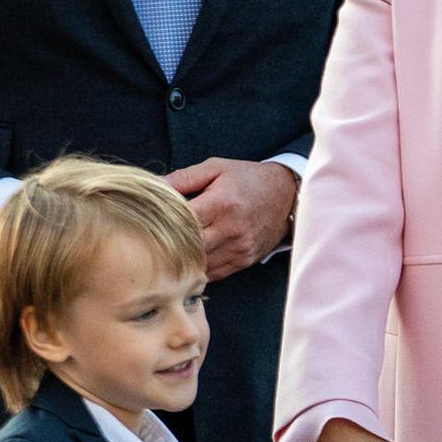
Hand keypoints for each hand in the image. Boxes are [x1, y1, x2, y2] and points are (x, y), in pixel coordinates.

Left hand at [165, 157, 295, 278]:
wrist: (286, 195)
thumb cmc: (248, 179)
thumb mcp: (216, 168)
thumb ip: (184, 177)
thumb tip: (155, 185)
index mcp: (221, 203)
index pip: (183, 221)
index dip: (165, 222)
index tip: (154, 220)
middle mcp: (231, 229)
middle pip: (189, 247)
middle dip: (171, 244)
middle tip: (156, 239)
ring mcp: (238, 248)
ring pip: (199, 265)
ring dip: (184, 259)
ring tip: (171, 249)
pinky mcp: (243, 261)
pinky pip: (213, 274)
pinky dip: (199, 268)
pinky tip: (192, 258)